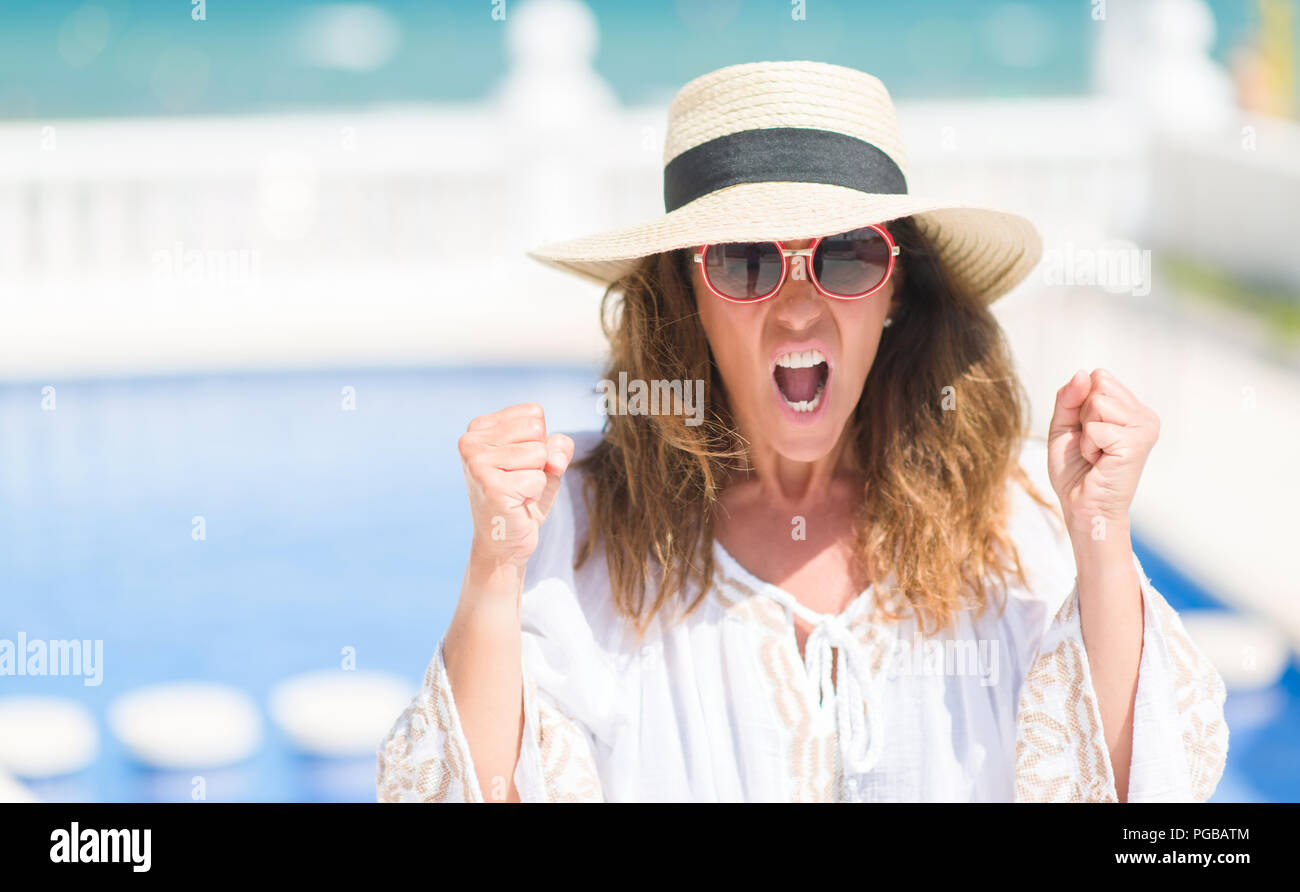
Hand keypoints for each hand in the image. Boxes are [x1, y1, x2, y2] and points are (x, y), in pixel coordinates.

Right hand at [458, 403, 573, 571]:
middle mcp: (471, 442)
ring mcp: (477, 464)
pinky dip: (534, 493)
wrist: (504, 540)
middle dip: (539, 458)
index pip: (534, 413)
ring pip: (539, 453)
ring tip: (517, 491)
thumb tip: (554, 460)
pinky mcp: (491, 486)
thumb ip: (558, 445)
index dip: (539, 440)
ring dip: (537, 477)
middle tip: (519, 479)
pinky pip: (538, 478)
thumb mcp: (545, 461)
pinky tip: (516, 503)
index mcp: (479, 428)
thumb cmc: (522, 496)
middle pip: (536, 429)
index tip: (520, 463)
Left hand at [1047, 369, 1159, 542]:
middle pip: (1099, 384)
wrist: (1083, 507)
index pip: (1098, 377)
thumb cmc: (1076, 471)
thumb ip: (1069, 398)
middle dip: (1083, 415)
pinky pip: (1096, 427)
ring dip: (1086, 432)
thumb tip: (1082, 373)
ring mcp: (1145, 427)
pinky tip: (1100, 462)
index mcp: (1131, 409)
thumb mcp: (1064, 426)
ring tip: (1097, 453)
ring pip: (1097, 402)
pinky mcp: (1138, 442)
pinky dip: (1088, 446)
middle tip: (1092, 444)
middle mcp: (1144, 415)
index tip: (1086, 432)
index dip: (1080, 403)